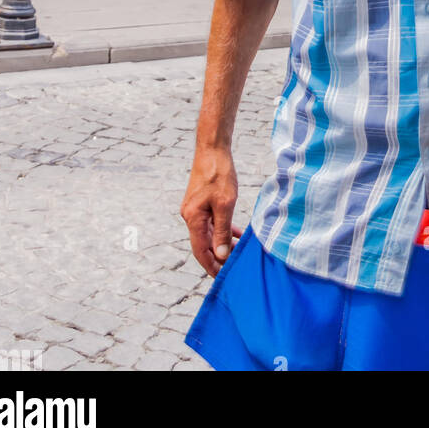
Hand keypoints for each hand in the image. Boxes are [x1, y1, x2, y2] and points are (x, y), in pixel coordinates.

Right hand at [181, 145, 242, 276]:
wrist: (213, 149)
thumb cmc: (219, 174)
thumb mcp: (225, 204)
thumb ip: (222, 230)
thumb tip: (220, 254)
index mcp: (193, 218)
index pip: (200, 251)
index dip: (211, 266)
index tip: (222, 278)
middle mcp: (190, 216)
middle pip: (203, 244)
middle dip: (218, 257)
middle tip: (234, 268)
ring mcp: (195, 209)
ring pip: (208, 233)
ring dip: (222, 243)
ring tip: (238, 252)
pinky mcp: (201, 202)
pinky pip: (211, 222)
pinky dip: (222, 230)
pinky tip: (236, 234)